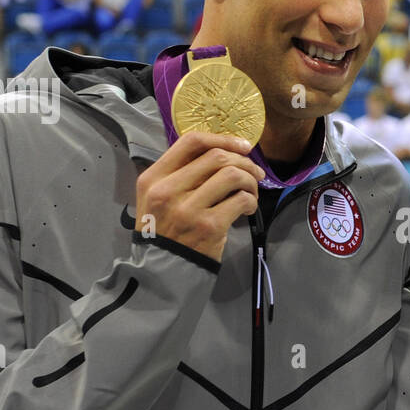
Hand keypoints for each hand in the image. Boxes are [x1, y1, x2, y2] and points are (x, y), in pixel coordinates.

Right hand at [135, 130, 264, 261]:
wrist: (163, 271)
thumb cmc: (165, 230)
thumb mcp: (157, 198)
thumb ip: (180, 175)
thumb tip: (224, 152)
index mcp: (154, 178)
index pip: (191, 142)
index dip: (223, 138)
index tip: (243, 146)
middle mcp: (168, 190)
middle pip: (217, 157)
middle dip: (244, 161)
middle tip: (254, 172)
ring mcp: (188, 209)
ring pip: (232, 175)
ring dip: (250, 180)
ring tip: (252, 190)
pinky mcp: (209, 226)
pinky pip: (241, 200)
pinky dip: (251, 200)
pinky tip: (248, 208)